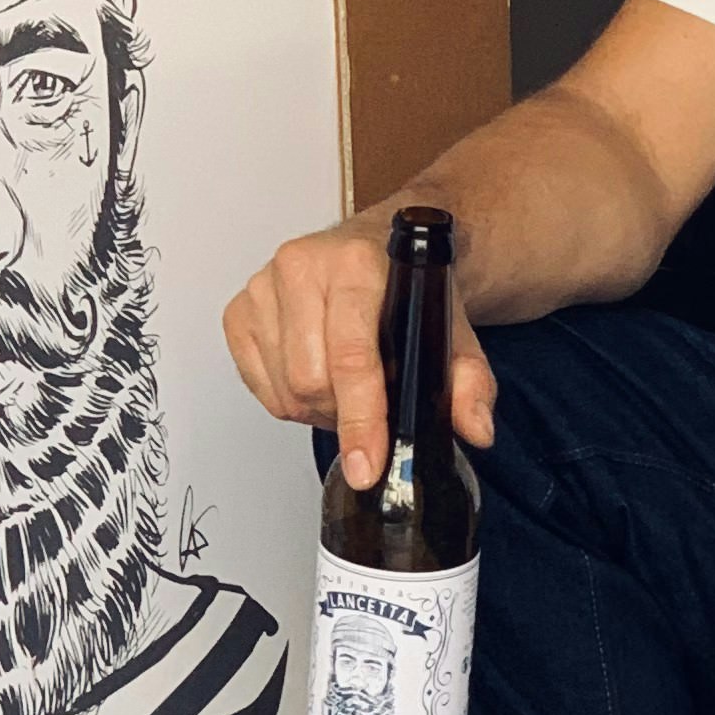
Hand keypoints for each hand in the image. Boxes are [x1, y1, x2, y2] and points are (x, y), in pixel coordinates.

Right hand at [223, 212, 500, 488]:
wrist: (377, 250)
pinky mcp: (239, 310)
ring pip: (284, 391)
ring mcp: (263, 286)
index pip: (351, 357)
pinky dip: (289, 399)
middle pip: (310, 382)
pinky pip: (259, 387)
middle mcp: (301, 266)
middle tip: (369, 406)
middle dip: (343, 414)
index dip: (360, 419)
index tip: (367, 464)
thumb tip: (476, 427)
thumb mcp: (452, 331)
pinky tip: (316, 377)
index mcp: (356, 263)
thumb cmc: (406, 288)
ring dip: (318, 409)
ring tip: (346, 389)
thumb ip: (470, 381)